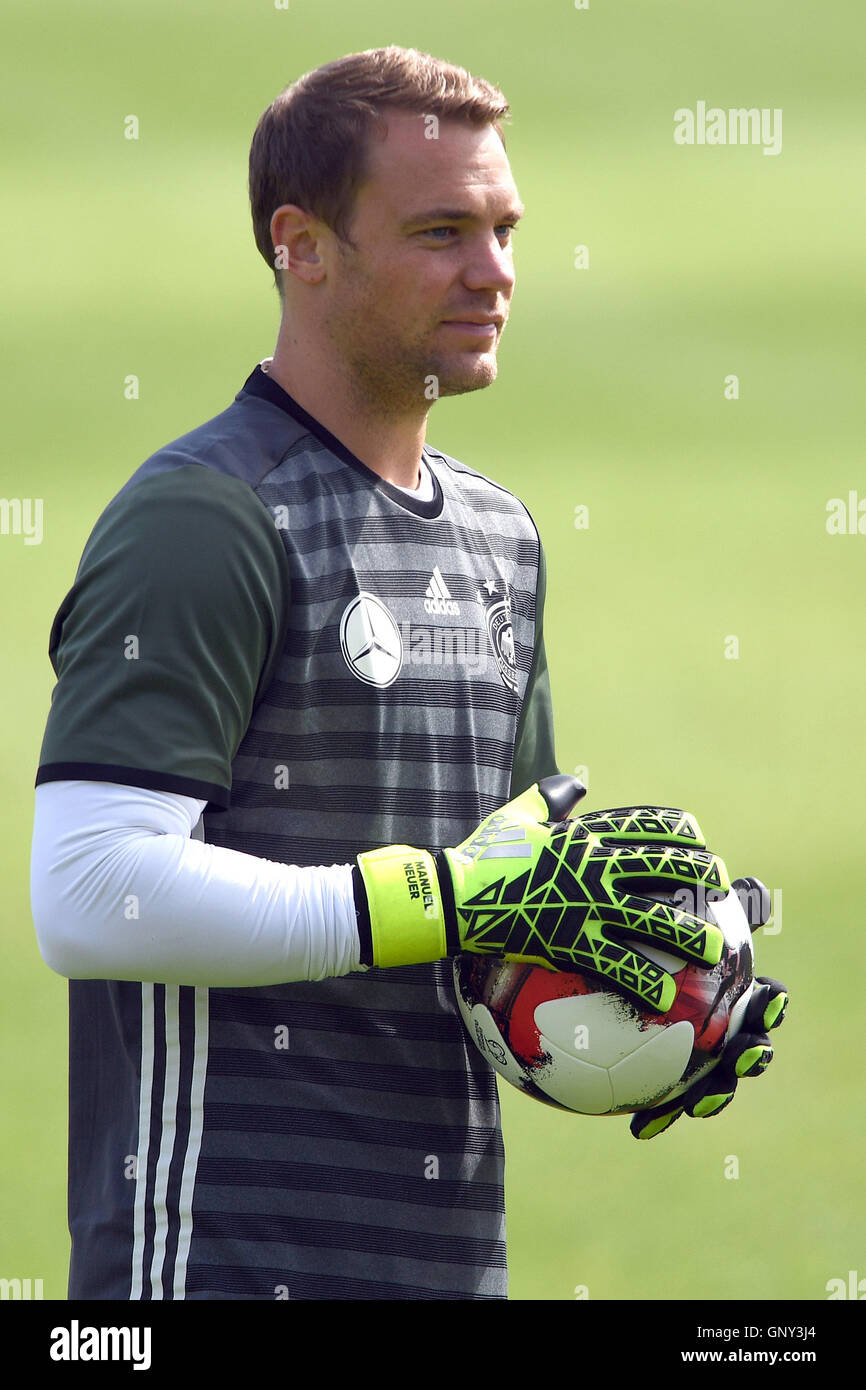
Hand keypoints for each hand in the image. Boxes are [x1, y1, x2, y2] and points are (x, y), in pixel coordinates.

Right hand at [356, 775, 729, 1011]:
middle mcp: (595, 866)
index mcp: (584, 835)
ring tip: (715, 949)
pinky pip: (616, 963)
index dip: (676, 830)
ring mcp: (587, 904)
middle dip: (701, 874)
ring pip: (652, 919)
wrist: (454, 895)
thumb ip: (549, 798)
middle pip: (664, 867)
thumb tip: (576, 784)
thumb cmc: (482, 855)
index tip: (698, 836)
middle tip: (723, 885)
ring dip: (688, 934)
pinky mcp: (572, 941)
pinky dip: (643, 980)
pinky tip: (665, 997)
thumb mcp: (517, 816)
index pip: (643, 825)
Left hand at [630, 878, 787, 1137]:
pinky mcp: (661, 1085)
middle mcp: (722, 1030)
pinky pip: (662, 1104)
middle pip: (747, 1046)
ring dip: (713, 1097)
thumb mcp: (664, 918)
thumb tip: (745, 884)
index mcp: (731, 993)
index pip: (761, 997)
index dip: (771, 1004)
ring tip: (699, 1103)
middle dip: (751, 1057)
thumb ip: (698, 904)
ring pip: (713, 1084)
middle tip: (741, 1057)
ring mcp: (695, 1061)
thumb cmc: (641, 940)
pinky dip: (656, 1117)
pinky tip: (640, 1128)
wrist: (595, 978)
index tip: (767, 1001)